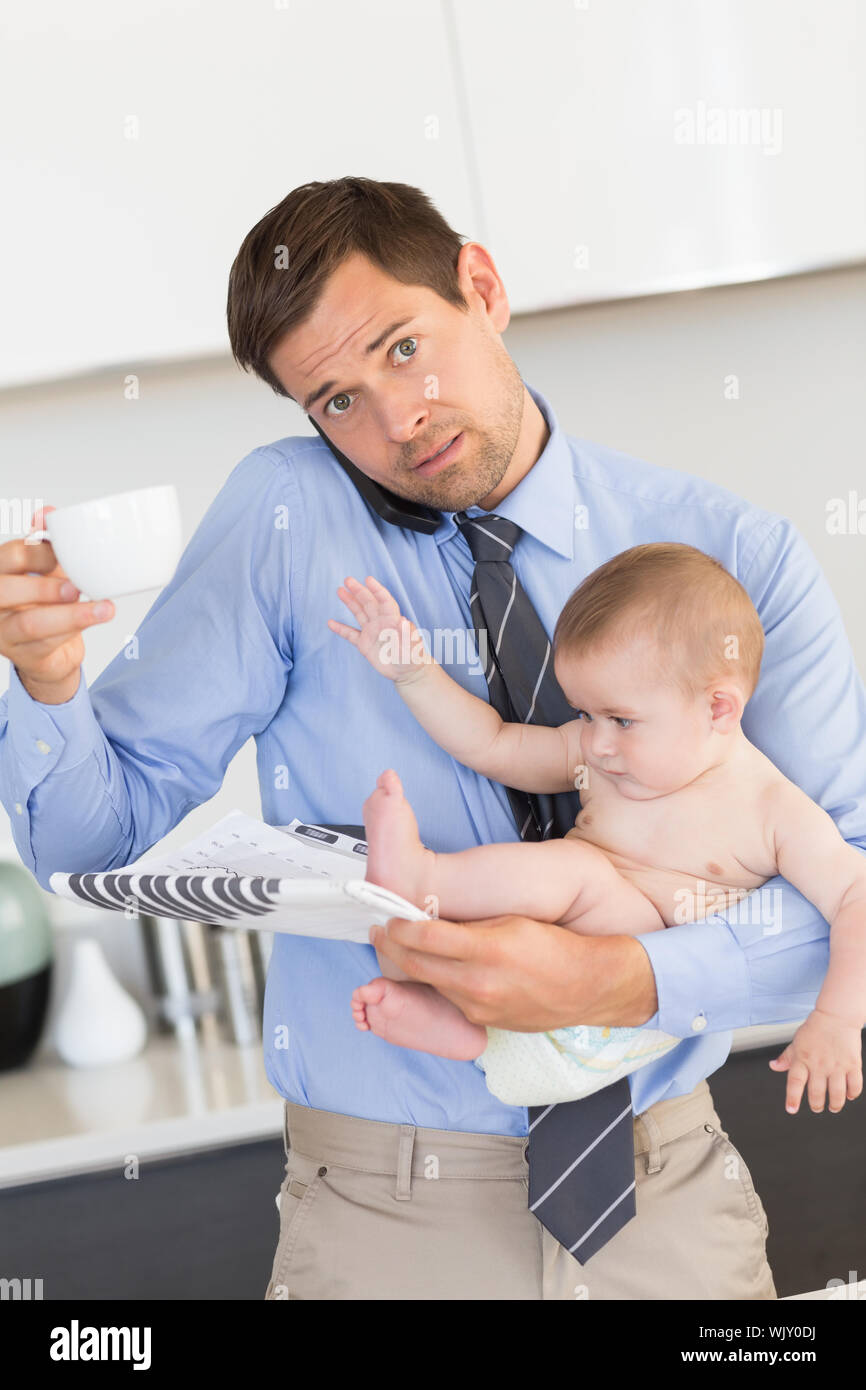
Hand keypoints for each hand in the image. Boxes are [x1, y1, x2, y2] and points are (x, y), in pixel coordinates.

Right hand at [0, 505, 114, 703]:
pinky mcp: (23, 655)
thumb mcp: (43, 570)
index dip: (39, 552)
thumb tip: (48, 514)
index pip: (10, 556)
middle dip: (44, 587)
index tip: (65, 552)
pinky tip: (94, 621)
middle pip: (5, 590)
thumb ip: (45, 543)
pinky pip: (47, 644)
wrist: (48, 652)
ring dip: (70, 615)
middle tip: (75, 588)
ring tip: (103, 608)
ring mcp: (3, 631)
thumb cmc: (42, 603)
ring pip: (30, 623)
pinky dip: (74, 631)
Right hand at [327, 575, 432, 682]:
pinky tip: (330, 623)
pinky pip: (350, 634)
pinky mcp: (364, 644)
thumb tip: (403, 621)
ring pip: (359, 613)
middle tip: (347, 580)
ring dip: (350, 602)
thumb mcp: (412, 647)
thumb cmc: (413, 658)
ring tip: (340, 590)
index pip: (384, 601)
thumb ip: (408, 634)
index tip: (368, 579)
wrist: (407, 672)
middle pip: (369, 603)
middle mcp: (381, 623)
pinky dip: (341, 629)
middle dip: (359, 591)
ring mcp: (371, 632)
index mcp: (393, 620)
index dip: (377, 590)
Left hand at [369, 913, 657, 1030]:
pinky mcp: (481, 1021)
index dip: (400, 926)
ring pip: (429, 984)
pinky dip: (436, 982)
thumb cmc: (552, 946)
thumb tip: (433, 920)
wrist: (586, 988)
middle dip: (392, 947)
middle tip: (379, 931)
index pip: (427, 937)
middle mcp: (478, 983)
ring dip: (411, 965)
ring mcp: (478, 1007)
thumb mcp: (512, 922)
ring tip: (399, 946)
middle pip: (417, 965)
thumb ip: (471, 925)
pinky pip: (449, 998)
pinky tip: (434, 968)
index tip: (387, 916)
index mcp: (488, 950)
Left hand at [768, 1008, 863, 1113]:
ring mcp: (836, 1065)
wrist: (836, 1016)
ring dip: (835, 1104)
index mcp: (802, 1058)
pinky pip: (854, 1085)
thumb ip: (786, 1057)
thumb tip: (774, 1066)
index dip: (793, 1098)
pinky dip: (852, 1094)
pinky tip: (848, 1095)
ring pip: (837, 1094)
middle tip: (817, 1108)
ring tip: (833, 1107)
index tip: (791, 1109)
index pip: (794, 1082)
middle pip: (817, 1092)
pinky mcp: (852, 1064)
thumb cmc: (815, 1029)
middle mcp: (819, 1064)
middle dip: (816, 1105)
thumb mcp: (796, 1042)